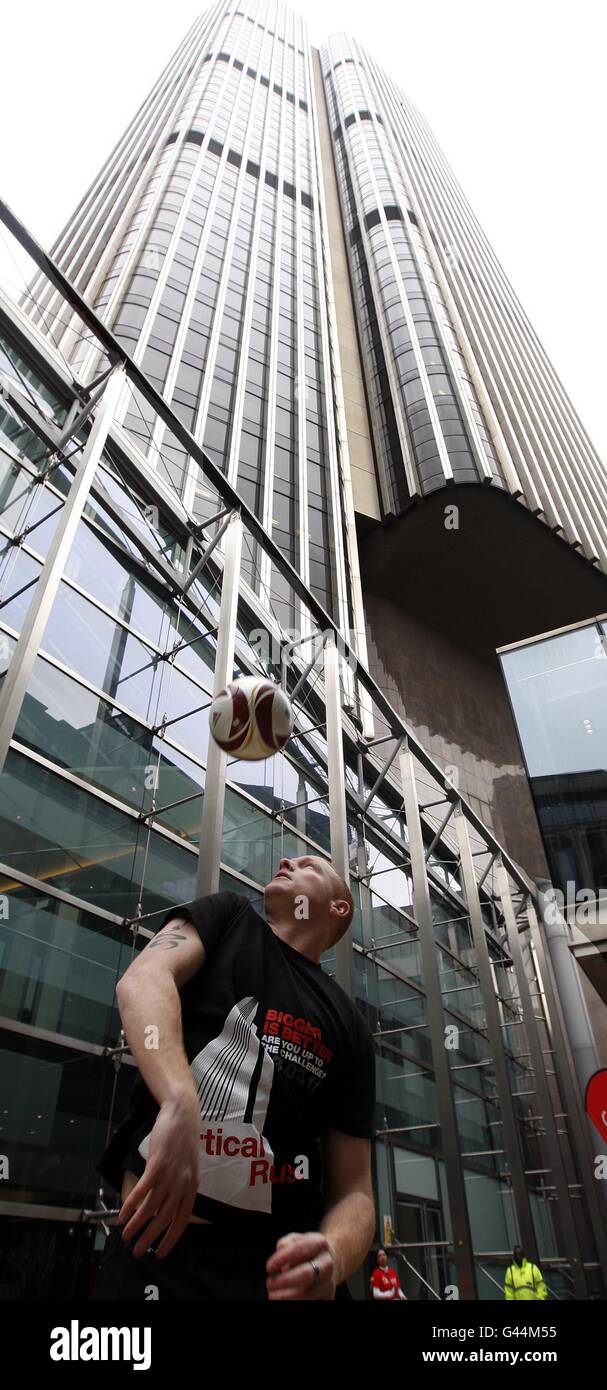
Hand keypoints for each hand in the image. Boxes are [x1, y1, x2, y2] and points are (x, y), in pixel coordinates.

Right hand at [118, 1089, 200, 1259]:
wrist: (182, 1114)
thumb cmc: (182, 1140)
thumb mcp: (188, 1167)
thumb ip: (180, 1187)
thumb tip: (165, 1207)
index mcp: (192, 1187)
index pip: (182, 1220)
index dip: (170, 1239)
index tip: (160, 1254)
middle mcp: (182, 1184)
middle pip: (164, 1218)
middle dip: (150, 1238)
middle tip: (137, 1251)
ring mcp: (170, 1175)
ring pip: (151, 1208)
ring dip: (137, 1224)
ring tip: (126, 1236)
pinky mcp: (157, 1165)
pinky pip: (142, 1191)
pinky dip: (131, 1205)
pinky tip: (122, 1215)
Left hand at [266, 1232, 340, 1299]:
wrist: (329, 1262)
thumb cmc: (305, 1251)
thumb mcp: (295, 1240)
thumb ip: (285, 1246)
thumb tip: (279, 1264)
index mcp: (319, 1244)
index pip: (300, 1250)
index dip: (281, 1259)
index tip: (268, 1268)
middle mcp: (327, 1263)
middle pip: (306, 1274)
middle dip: (284, 1281)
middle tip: (269, 1284)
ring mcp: (330, 1282)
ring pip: (308, 1295)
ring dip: (286, 1297)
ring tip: (273, 1295)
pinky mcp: (328, 1298)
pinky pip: (311, 1303)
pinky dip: (295, 1303)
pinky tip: (286, 1301)